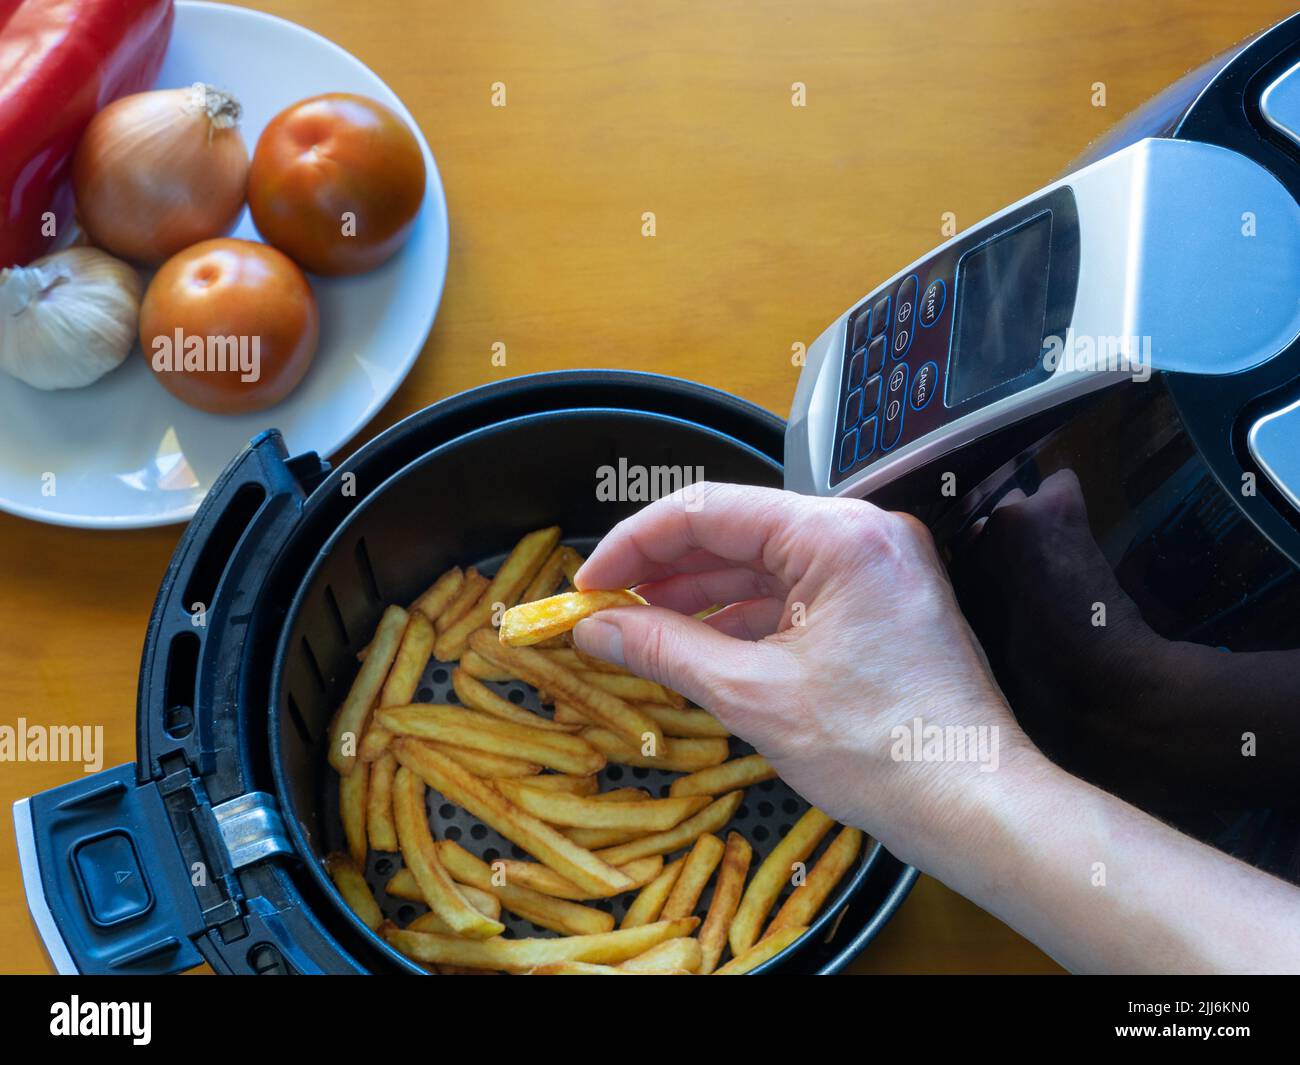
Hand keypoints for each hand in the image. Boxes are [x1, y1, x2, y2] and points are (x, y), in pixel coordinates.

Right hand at [572, 482, 1036, 855]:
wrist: (976, 806)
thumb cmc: (885, 751)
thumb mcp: (753, 695)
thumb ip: (664, 649)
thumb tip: (598, 628)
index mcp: (838, 534)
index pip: (708, 510)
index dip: (635, 544)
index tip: (590, 580)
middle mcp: (863, 534)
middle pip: (736, 532)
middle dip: (666, 572)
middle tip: (607, 607)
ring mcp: (877, 568)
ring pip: (764, 565)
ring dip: (702, 597)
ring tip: (641, 629)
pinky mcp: (881, 604)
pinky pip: (796, 594)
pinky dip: (746, 619)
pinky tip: (700, 646)